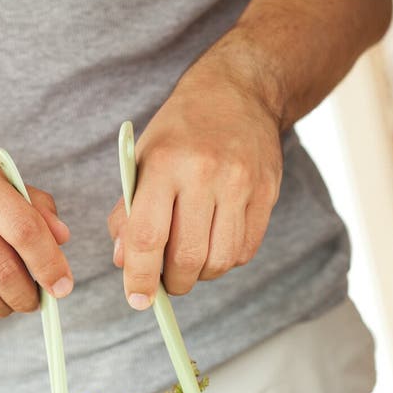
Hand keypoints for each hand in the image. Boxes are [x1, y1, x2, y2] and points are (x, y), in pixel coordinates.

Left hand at [107, 51, 282, 309]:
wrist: (239, 91)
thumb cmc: (180, 134)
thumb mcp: (142, 162)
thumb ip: (129, 215)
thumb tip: (125, 264)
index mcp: (165, 164)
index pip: (148, 236)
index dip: (140, 277)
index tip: (137, 300)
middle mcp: (205, 174)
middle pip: (187, 257)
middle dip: (172, 282)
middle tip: (164, 281)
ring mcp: (241, 184)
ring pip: (219, 261)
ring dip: (200, 275)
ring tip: (189, 261)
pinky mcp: (267, 193)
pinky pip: (244, 251)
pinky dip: (224, 260)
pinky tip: (214, 244)